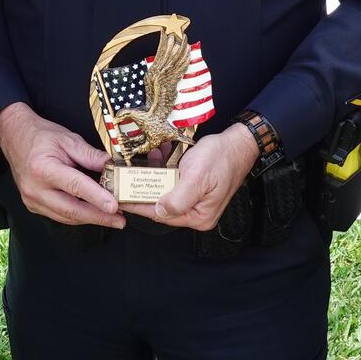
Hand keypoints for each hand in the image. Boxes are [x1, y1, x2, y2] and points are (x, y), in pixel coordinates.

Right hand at [0, 103, 121, 228]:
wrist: (15, 138)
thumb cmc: (41, 136)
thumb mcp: (68, 139)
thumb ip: (90, 155)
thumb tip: (112, 167)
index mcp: (42, 168)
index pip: (75, 186)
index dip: (96, 197)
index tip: (114, 206)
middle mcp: (34, 188)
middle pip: (71, 209)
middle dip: (98, 217)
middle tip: (120, 220)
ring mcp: (32, 200)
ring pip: (66, 217)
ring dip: (90, 219)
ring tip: (112, 218)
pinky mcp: (33, 206)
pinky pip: (59, 216)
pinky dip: (77, 216)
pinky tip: (92, 213)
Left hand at [136, 123, 258, 230]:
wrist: (239, 143)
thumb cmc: (222, 158)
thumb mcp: (197, 177)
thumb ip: (177, 199)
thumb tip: (159, 211)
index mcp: (198, 216)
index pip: (161, 214)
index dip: (139, 205)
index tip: (121, 198)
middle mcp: (197, 212)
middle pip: (161, 204)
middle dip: (144, 188)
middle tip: (126, 179)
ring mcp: (196, 200)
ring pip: (165, 191)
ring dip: (154, 176)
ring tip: (147, 160)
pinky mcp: (194, 188)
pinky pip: (173, 182)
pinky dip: (165, 170)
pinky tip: (160, 156)